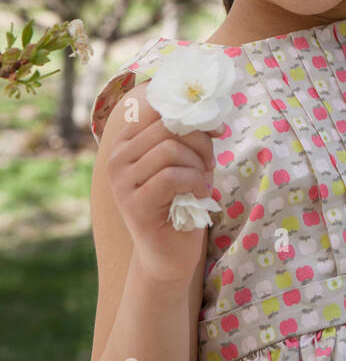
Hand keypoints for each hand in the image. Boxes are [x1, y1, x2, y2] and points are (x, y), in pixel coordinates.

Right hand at [107, 112, 219, 282]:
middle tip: (208, 164)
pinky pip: (172, 177)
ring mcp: (121, 182)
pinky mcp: (135, 205)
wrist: (170, 252)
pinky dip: (195, 182)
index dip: (193, 114)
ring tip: (201, 182)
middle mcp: (116, 158)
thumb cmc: (181, 200)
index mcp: (125, 142)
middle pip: (167, 126)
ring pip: (170, 149)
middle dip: (199, 142)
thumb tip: (211, 114)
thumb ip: (189, 134)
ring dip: (197, 165)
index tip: (215, 131)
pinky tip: (199, 195)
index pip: (159, 107)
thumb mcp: (186, 159)